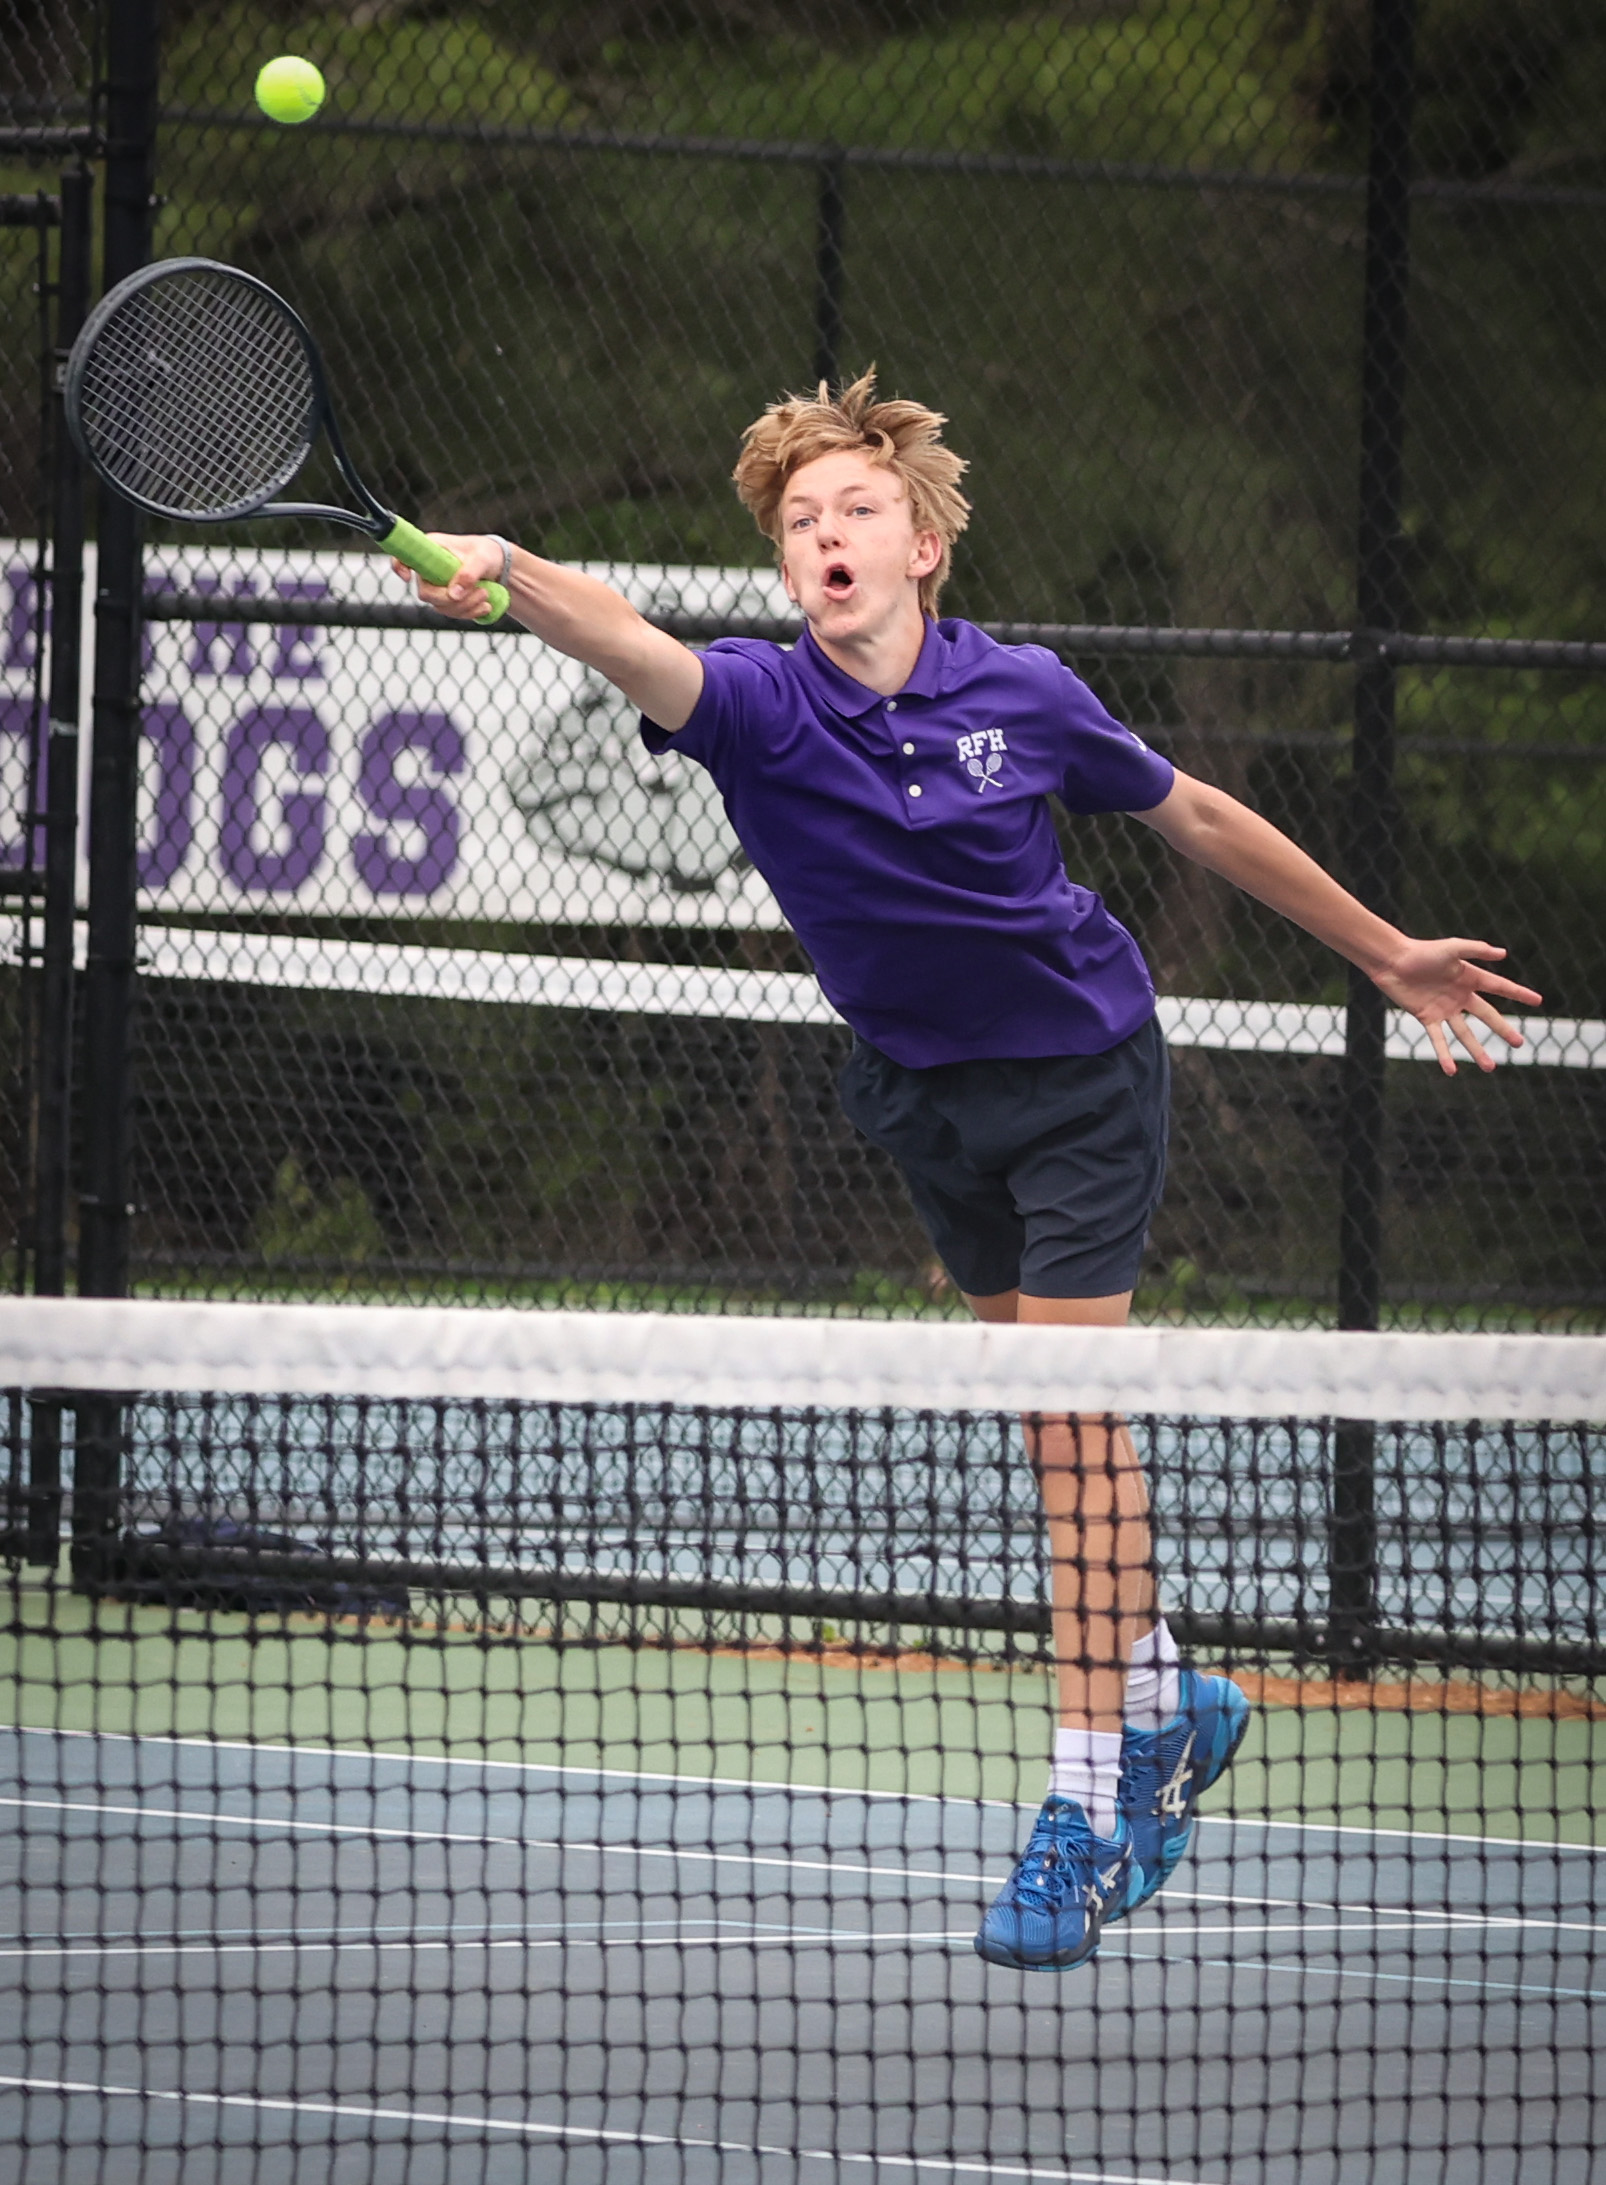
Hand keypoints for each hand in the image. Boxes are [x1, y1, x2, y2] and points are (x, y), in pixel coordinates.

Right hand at [389, 532, 502, 619]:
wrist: (500, 566)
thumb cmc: (488, 554)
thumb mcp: (483, 559)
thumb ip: (468, 574)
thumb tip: (453, 594)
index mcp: (431, 549)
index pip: (404, 556)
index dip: (399, 566)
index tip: (408, 577)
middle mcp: (429, 568)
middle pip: (426, 593)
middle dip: (452, 598)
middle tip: (482, 592)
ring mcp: (437, 586)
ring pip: (440, 607)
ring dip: (466, 606)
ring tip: (487, 595)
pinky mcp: (447, 599)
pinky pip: (452, 613)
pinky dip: (469, 612)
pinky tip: (485, 606)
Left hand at [1372, 938, 1540, 1073]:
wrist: (1392, 961)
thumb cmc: (1422, 951)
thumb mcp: (1452, 947)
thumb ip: (1477, 949)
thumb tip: (1503, 954)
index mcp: (1470, 977)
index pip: (1500, 987)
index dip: (1519, 994)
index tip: (1538, 1001)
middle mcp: (1460, 995)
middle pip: (1487, 1016)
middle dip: (1503, 1030)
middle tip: (1519, 1043)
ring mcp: (1444, 1009)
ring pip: (1465, 1033)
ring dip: (1476, 1051)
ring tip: (1490, 1067)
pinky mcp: (1427, 1017)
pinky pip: (1438, 1039)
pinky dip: (1444, 1055)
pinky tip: (1451, 1070)